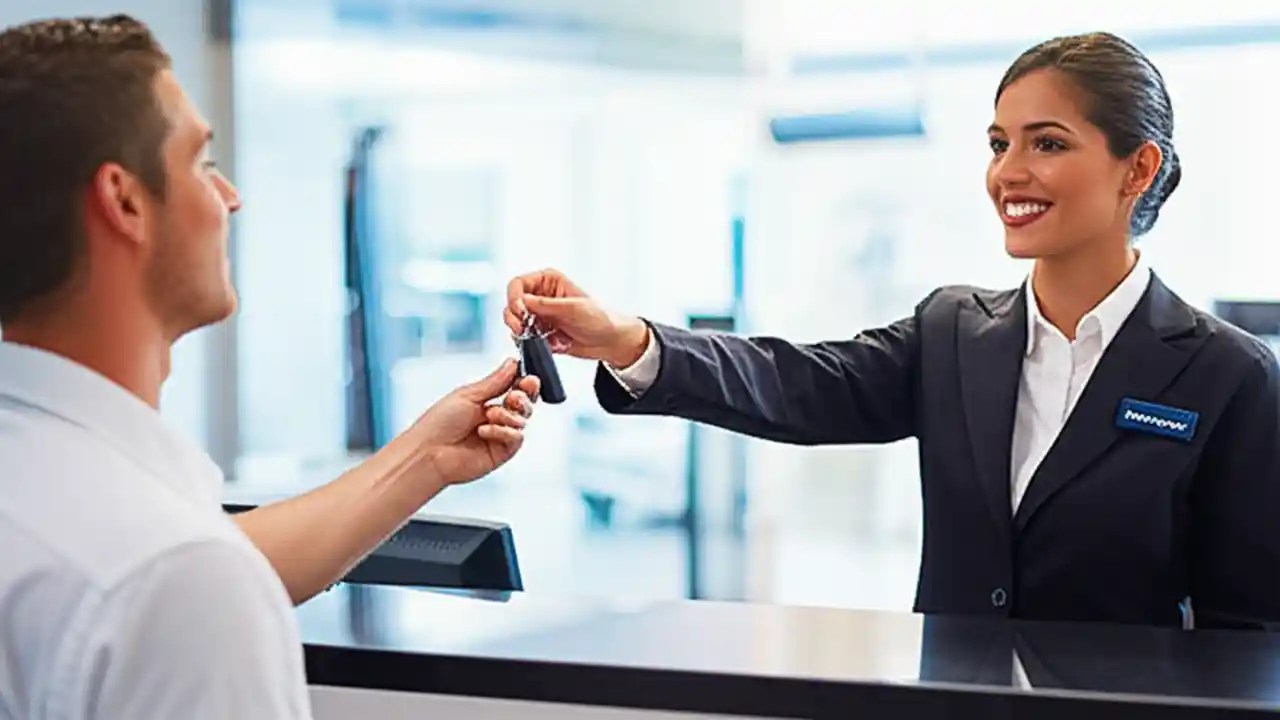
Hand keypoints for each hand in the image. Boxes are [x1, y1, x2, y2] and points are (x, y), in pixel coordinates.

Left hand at [409, 359, 539, 486]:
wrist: (429, 452)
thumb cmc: (439, 423)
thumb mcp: (469, 394)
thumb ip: (496, 381)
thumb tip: (513, 363)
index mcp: (486, 401)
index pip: (515, 388)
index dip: (524, 382)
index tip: (528, 378)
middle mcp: (495, 418)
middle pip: (524, 404)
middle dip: (523, 397)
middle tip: (514, 397)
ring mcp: (499, 435)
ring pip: (523, 420)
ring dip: (509, 415)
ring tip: (490, 415)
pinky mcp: (502, 452)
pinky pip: (517, 438)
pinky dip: (503, 431)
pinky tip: (485, 431)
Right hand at [505, 268, 648, 367]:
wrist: (612, 342)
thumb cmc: (601, 318)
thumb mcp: (573, 308)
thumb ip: (545, 305)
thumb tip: (521, 302)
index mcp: (548, 280)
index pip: (517, 284)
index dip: (514, 298)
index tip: (521, 312)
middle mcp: (541, 296)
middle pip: (511, 304)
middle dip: (514, 318)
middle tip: (523, 330)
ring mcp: (540, 316)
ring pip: (515, 323)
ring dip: (524, 333)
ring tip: (542, 338)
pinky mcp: (541, 334)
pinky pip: (524, 339)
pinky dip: (534, 344)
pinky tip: (554, 345)